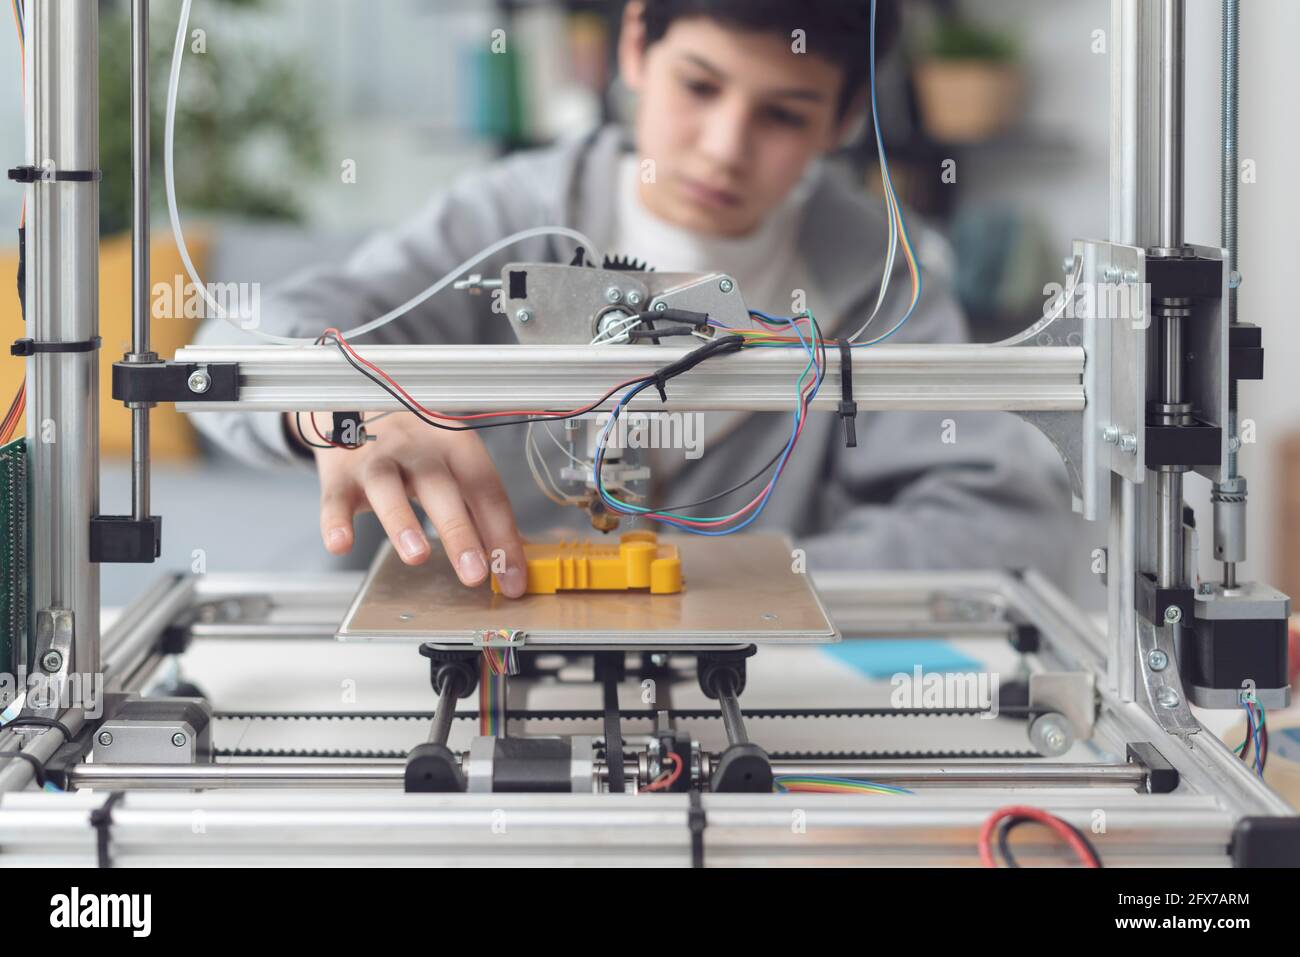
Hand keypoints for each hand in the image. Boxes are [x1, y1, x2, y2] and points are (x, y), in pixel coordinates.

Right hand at [299, 412, 528, 597]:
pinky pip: (334, 497)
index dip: (502, 536)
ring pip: (388, 486)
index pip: (486, 491)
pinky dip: (335, 521)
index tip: (513, 579)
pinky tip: (341, 544)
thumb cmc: (415, 446)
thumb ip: (477, 508)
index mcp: (456, 445)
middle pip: (441, 487)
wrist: (358, 405)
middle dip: (459, 532)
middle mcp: (418, 447)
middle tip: (474, 573)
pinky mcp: (339, 472)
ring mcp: (376, 458)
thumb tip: (508, 560)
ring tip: (416, 556)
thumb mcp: (452, 465)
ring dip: (402, 521)